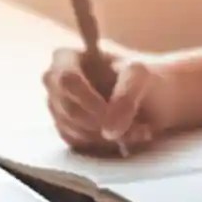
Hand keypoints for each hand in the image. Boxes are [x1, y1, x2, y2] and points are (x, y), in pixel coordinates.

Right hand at [41, 45, 169, 154]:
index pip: (67, 79)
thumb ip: (126, 97)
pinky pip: (75, 142)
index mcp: (66, 57)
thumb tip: (109, 131)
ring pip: (72, 129)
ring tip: (137, 131)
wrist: (148, 97)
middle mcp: (53, 81)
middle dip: (101, 122)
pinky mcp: (64, 128)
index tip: (113, 112)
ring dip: (107, 136)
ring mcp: (56, 106)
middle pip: (69, 109)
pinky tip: (123, 137)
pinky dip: (102, 144)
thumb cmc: (139, 78)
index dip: (89, 100)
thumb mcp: (139, 76)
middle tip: (133, 127)